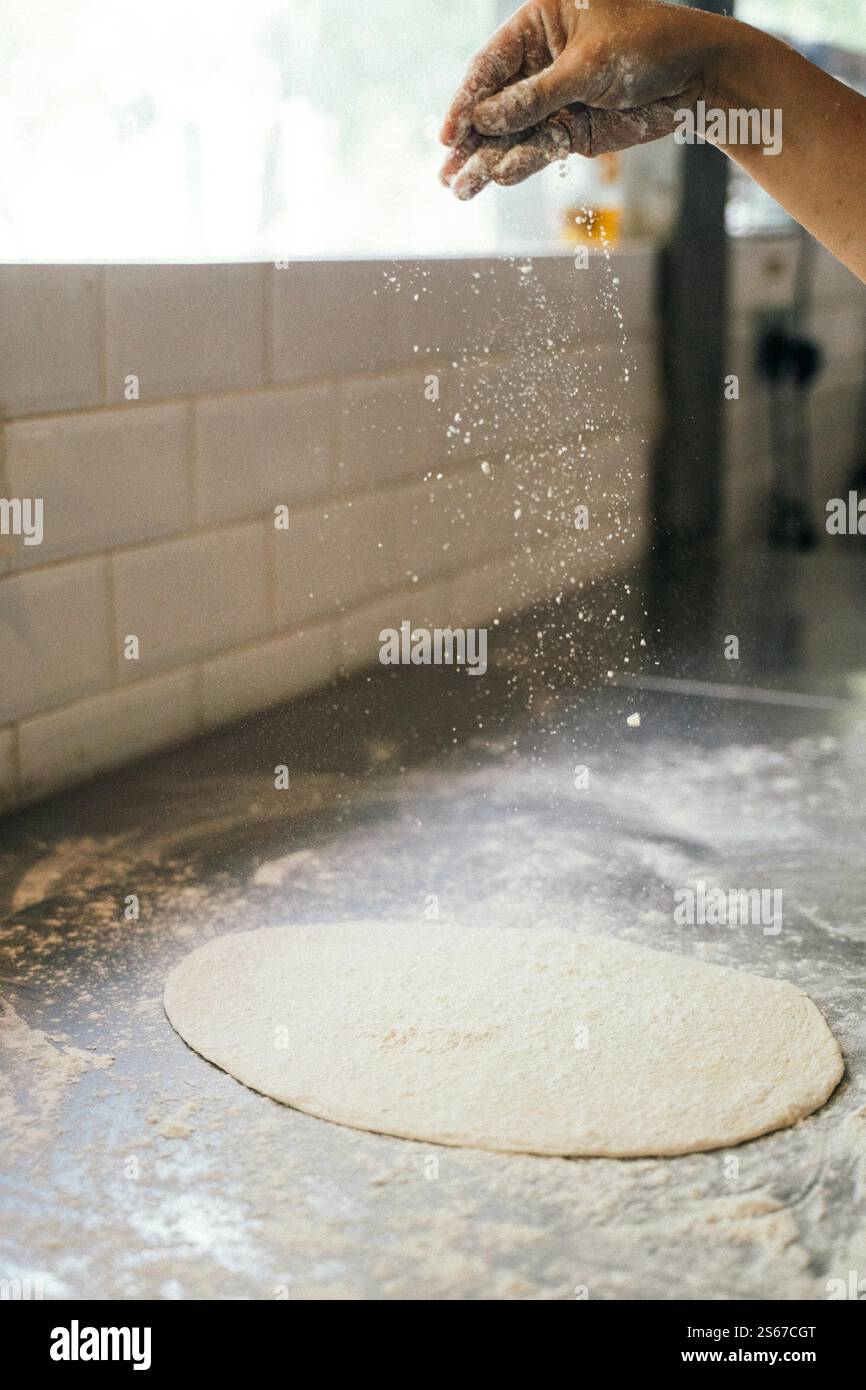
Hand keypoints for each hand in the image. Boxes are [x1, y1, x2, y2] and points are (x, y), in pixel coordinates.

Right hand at [439, 0, 726, 198]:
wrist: (698, 77)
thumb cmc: (648, 46)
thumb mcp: (587, 68)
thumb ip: (534, 98)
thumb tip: (483, 123)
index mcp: (541, 23)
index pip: (491, 65)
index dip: (467, 101)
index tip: (448, 136)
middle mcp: (542, 61)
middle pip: (495, 104)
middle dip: (471, 141)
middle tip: (446, 174)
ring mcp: (555, 98)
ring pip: (512, 134)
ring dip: (488, 161)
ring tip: (462, 190)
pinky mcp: (572, 130)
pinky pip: (538, 149)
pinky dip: (520, 164)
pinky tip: (498, 178)